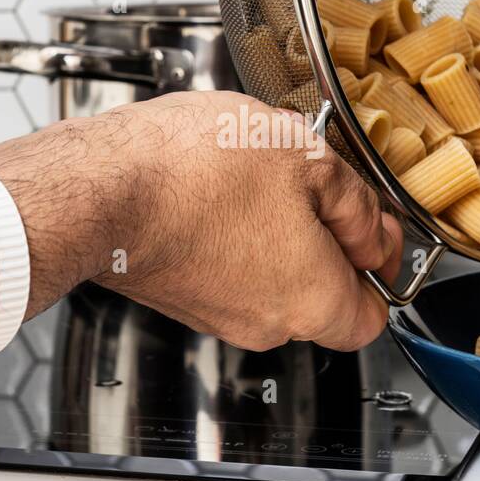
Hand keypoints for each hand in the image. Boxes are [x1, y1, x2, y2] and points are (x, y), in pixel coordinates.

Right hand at [0, 91, 402, 352]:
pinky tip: (218, 188)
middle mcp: (266, 323)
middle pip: (320, 294)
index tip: (371, 227)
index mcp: (312, 301)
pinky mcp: (180, 296)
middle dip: (324, 240)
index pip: (372, 317)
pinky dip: (231, 234)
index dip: (380, 266)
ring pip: (271, 278)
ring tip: (257, 177)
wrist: (99, 188)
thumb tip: (373, 231)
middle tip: (312, 183)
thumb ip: (357, 204)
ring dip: (275, 232)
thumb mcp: (307, 157)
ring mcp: (217, 314)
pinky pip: (227, 271)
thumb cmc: (195, 172)